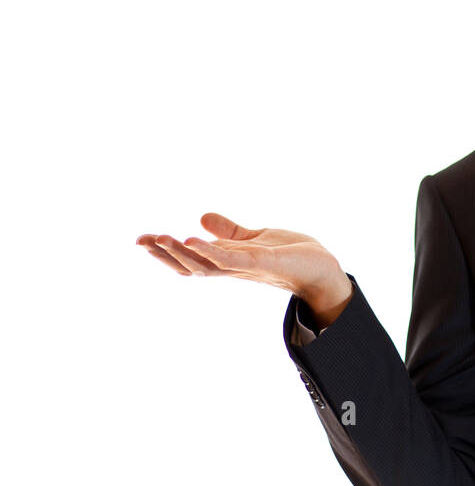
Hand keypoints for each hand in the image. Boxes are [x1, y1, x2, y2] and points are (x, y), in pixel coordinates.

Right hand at [136, 213, 352, 323]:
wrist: (323, 268)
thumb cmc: (292, 256)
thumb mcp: (254, 238)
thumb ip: (229, 231)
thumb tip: (200, 217)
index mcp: (228, 261)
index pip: (190, 259)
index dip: (166, 252)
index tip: (141, 240)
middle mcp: (232, 267)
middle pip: (191, 265)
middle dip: (165, 254)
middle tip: (141, 241)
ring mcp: (246, 266)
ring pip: (206, 264)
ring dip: (182, 253)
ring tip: (161, 238)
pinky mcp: (261, 262)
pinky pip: (230, 260)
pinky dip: (211, 251)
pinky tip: (193, 240)